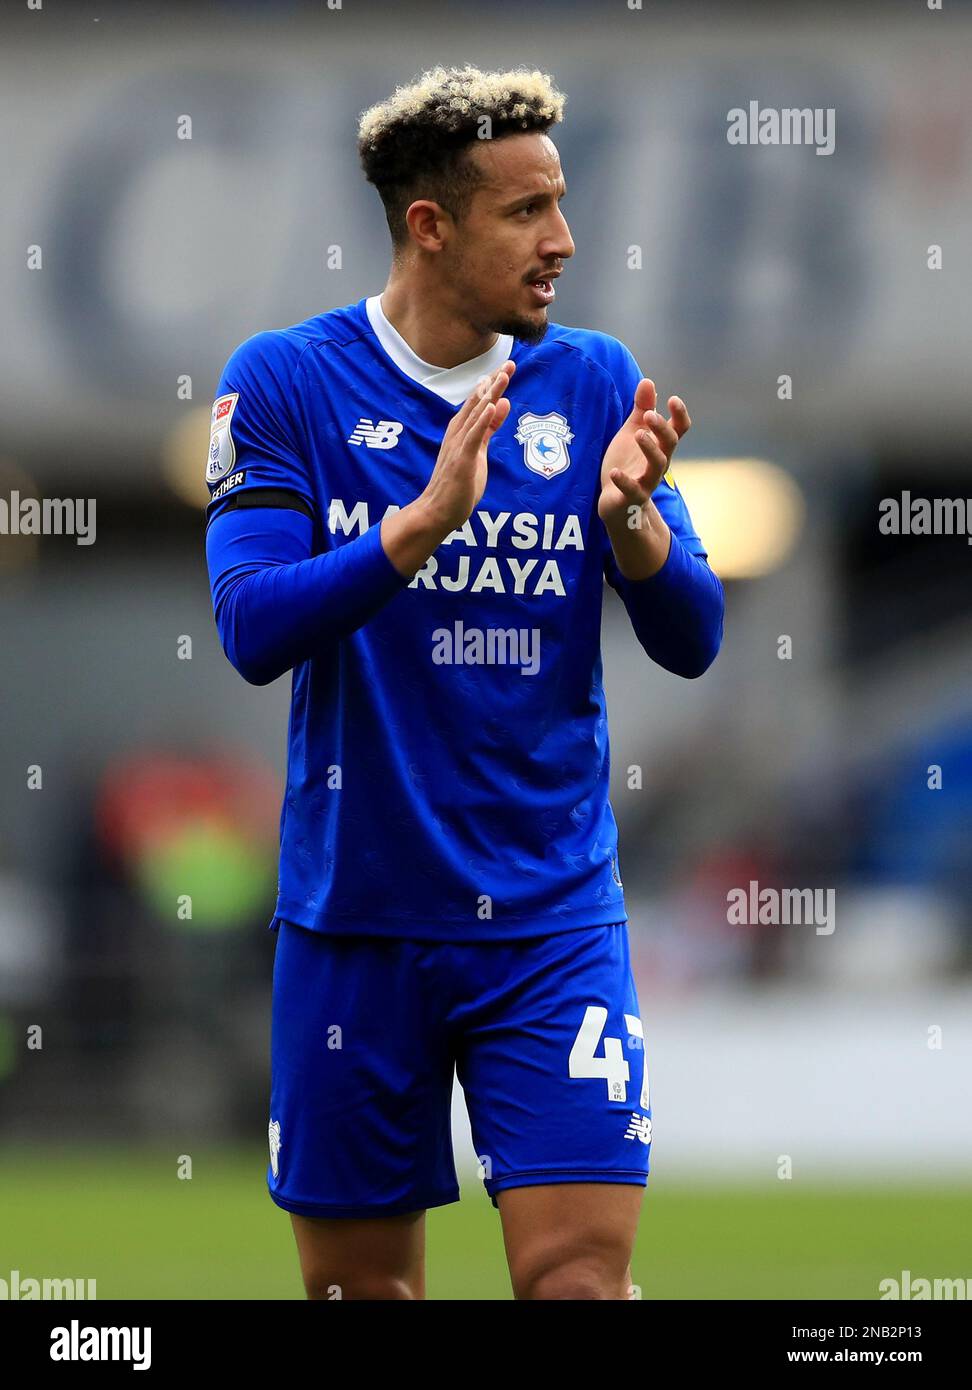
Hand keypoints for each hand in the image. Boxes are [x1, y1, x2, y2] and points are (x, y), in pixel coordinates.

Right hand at [380, 362, 513, 577]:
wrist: (437, 512)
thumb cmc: (457, 485)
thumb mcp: (479, 452)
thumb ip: (489, 429)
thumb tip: (502, 404)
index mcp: (462, 432)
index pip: (479, 404)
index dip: (493, 385)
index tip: (506, 368)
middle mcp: (458, 434)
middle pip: (478, 403)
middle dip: (494, 383)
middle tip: (509, 363)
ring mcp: (458, 446)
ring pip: (476, 415)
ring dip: (490, 395)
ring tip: (503, 376)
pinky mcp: (461, 460)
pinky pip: (473, 437)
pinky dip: (483, 420)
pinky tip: (493, 405)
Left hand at [598, 378, 689, 529]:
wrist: (616, 503)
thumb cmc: (627, 464)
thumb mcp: (632, 433)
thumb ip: (641, 409)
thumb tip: (648, 381)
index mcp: (660, 446)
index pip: (678, 430)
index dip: (679, 415)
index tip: (673, 399)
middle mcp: (658, 463)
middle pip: (670, 444)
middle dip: (662, 429)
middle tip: (650, 415)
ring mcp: (646, 481)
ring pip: (657, 466)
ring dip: (650, 449)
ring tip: (638, 434)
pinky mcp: (631, 497)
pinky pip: (633, 491)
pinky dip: (625, 481)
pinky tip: (615, 472)